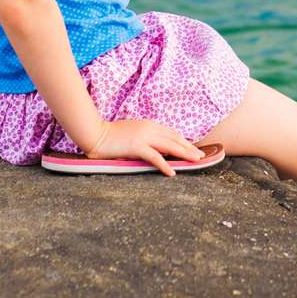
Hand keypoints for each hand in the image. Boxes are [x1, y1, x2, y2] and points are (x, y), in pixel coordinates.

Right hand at [85, 118, 206, 176]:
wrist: (95, 134)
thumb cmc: (111, 136)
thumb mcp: (132, 133)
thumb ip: (145, 138)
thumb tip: (157, 149)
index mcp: (148, 124)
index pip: (171, 132)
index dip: (183, 140)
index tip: (192, 147)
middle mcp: (149, 128)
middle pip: (175, 138)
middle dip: (189, 147)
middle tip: (201, 156)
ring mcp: (143, 137)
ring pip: (170, 145)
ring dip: (184, 153)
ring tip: (195, 161)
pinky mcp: (136, 146)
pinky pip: (155, 157)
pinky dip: (165, 165)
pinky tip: (172, 172)